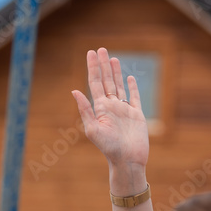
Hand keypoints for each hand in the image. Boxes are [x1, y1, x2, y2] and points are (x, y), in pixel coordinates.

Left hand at [71, 48, 148, 170]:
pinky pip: (134, 97)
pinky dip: (132, 87)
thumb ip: (85, 109)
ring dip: (116, 72)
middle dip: (103, 65)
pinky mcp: (137, 115)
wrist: (128, 160)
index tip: (91, 53)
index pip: (95, 83)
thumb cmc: (109, 148)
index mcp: (100, 108)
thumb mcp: (93, 129)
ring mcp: (124, 110)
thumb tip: (74, 91)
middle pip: (106, 81)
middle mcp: (111, 106)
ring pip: (119, 86)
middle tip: (101, 49)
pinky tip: (129, 78)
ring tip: (113, 58)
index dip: (93, 67)